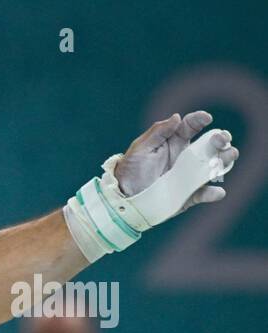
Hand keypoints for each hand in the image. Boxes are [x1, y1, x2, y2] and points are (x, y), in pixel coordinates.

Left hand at [114, 111, 238, 209]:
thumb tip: (176, 117)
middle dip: (221, 139)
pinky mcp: (188, 195)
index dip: (200, 119)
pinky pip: (204, 193)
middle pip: (211, 144)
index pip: (192, 126)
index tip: (206, 118)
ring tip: (229, 156)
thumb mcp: (140, 148)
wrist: (123, 196)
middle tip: (221, 139)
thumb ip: (158, 132)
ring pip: (215, 166)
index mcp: (175, 141)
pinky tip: (218, 192)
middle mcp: (186, 156)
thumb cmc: (130, 169)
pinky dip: (212, 194)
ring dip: (226, 160)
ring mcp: (190, 175)